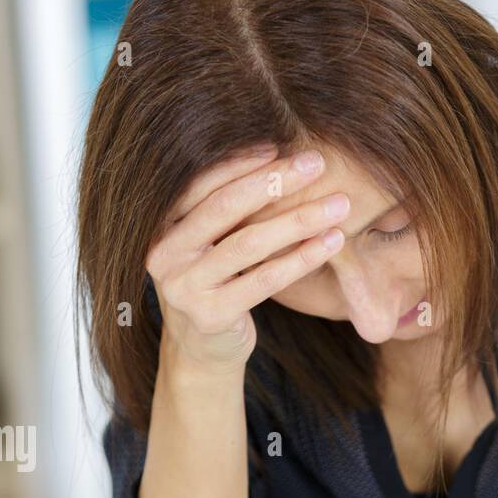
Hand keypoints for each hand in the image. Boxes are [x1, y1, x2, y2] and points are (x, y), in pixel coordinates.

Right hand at [145, 144, 348, 371]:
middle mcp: (164, 254)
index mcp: (160, 226)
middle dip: (275, 182)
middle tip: (317, 163)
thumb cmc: (215, 285)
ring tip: (338, 205)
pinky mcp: (212, 315)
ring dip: (299, 219)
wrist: (203, 351)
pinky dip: (302, 258)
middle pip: (224, 207)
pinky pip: (265, 280)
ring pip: (249, 243)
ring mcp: (185, 287)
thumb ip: (226, 211)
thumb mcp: (211, 244)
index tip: (281, 145)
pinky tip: (331, 243)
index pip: (202, 184)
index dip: (242, 163)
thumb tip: (275, 156)